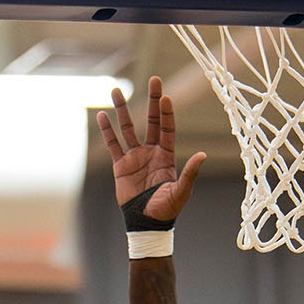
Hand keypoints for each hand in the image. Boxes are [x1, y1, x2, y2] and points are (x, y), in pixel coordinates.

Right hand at [96, 76, 205, 223]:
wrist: (146, 223)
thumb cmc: (167, 209)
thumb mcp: (181, 191)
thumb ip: (190, 173)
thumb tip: (202, 155)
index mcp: (167, 156)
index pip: (167, 128)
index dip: (167, 113)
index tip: (165, 97)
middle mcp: (151, 152)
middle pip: (151, 120)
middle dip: (152, 101)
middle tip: (154, 80)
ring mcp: (135, 157)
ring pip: (128, 128)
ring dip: (122, 110)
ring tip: (116, 91)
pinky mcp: (121, 165)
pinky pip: (112, 145)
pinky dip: (107, 131)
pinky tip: (101, 116)